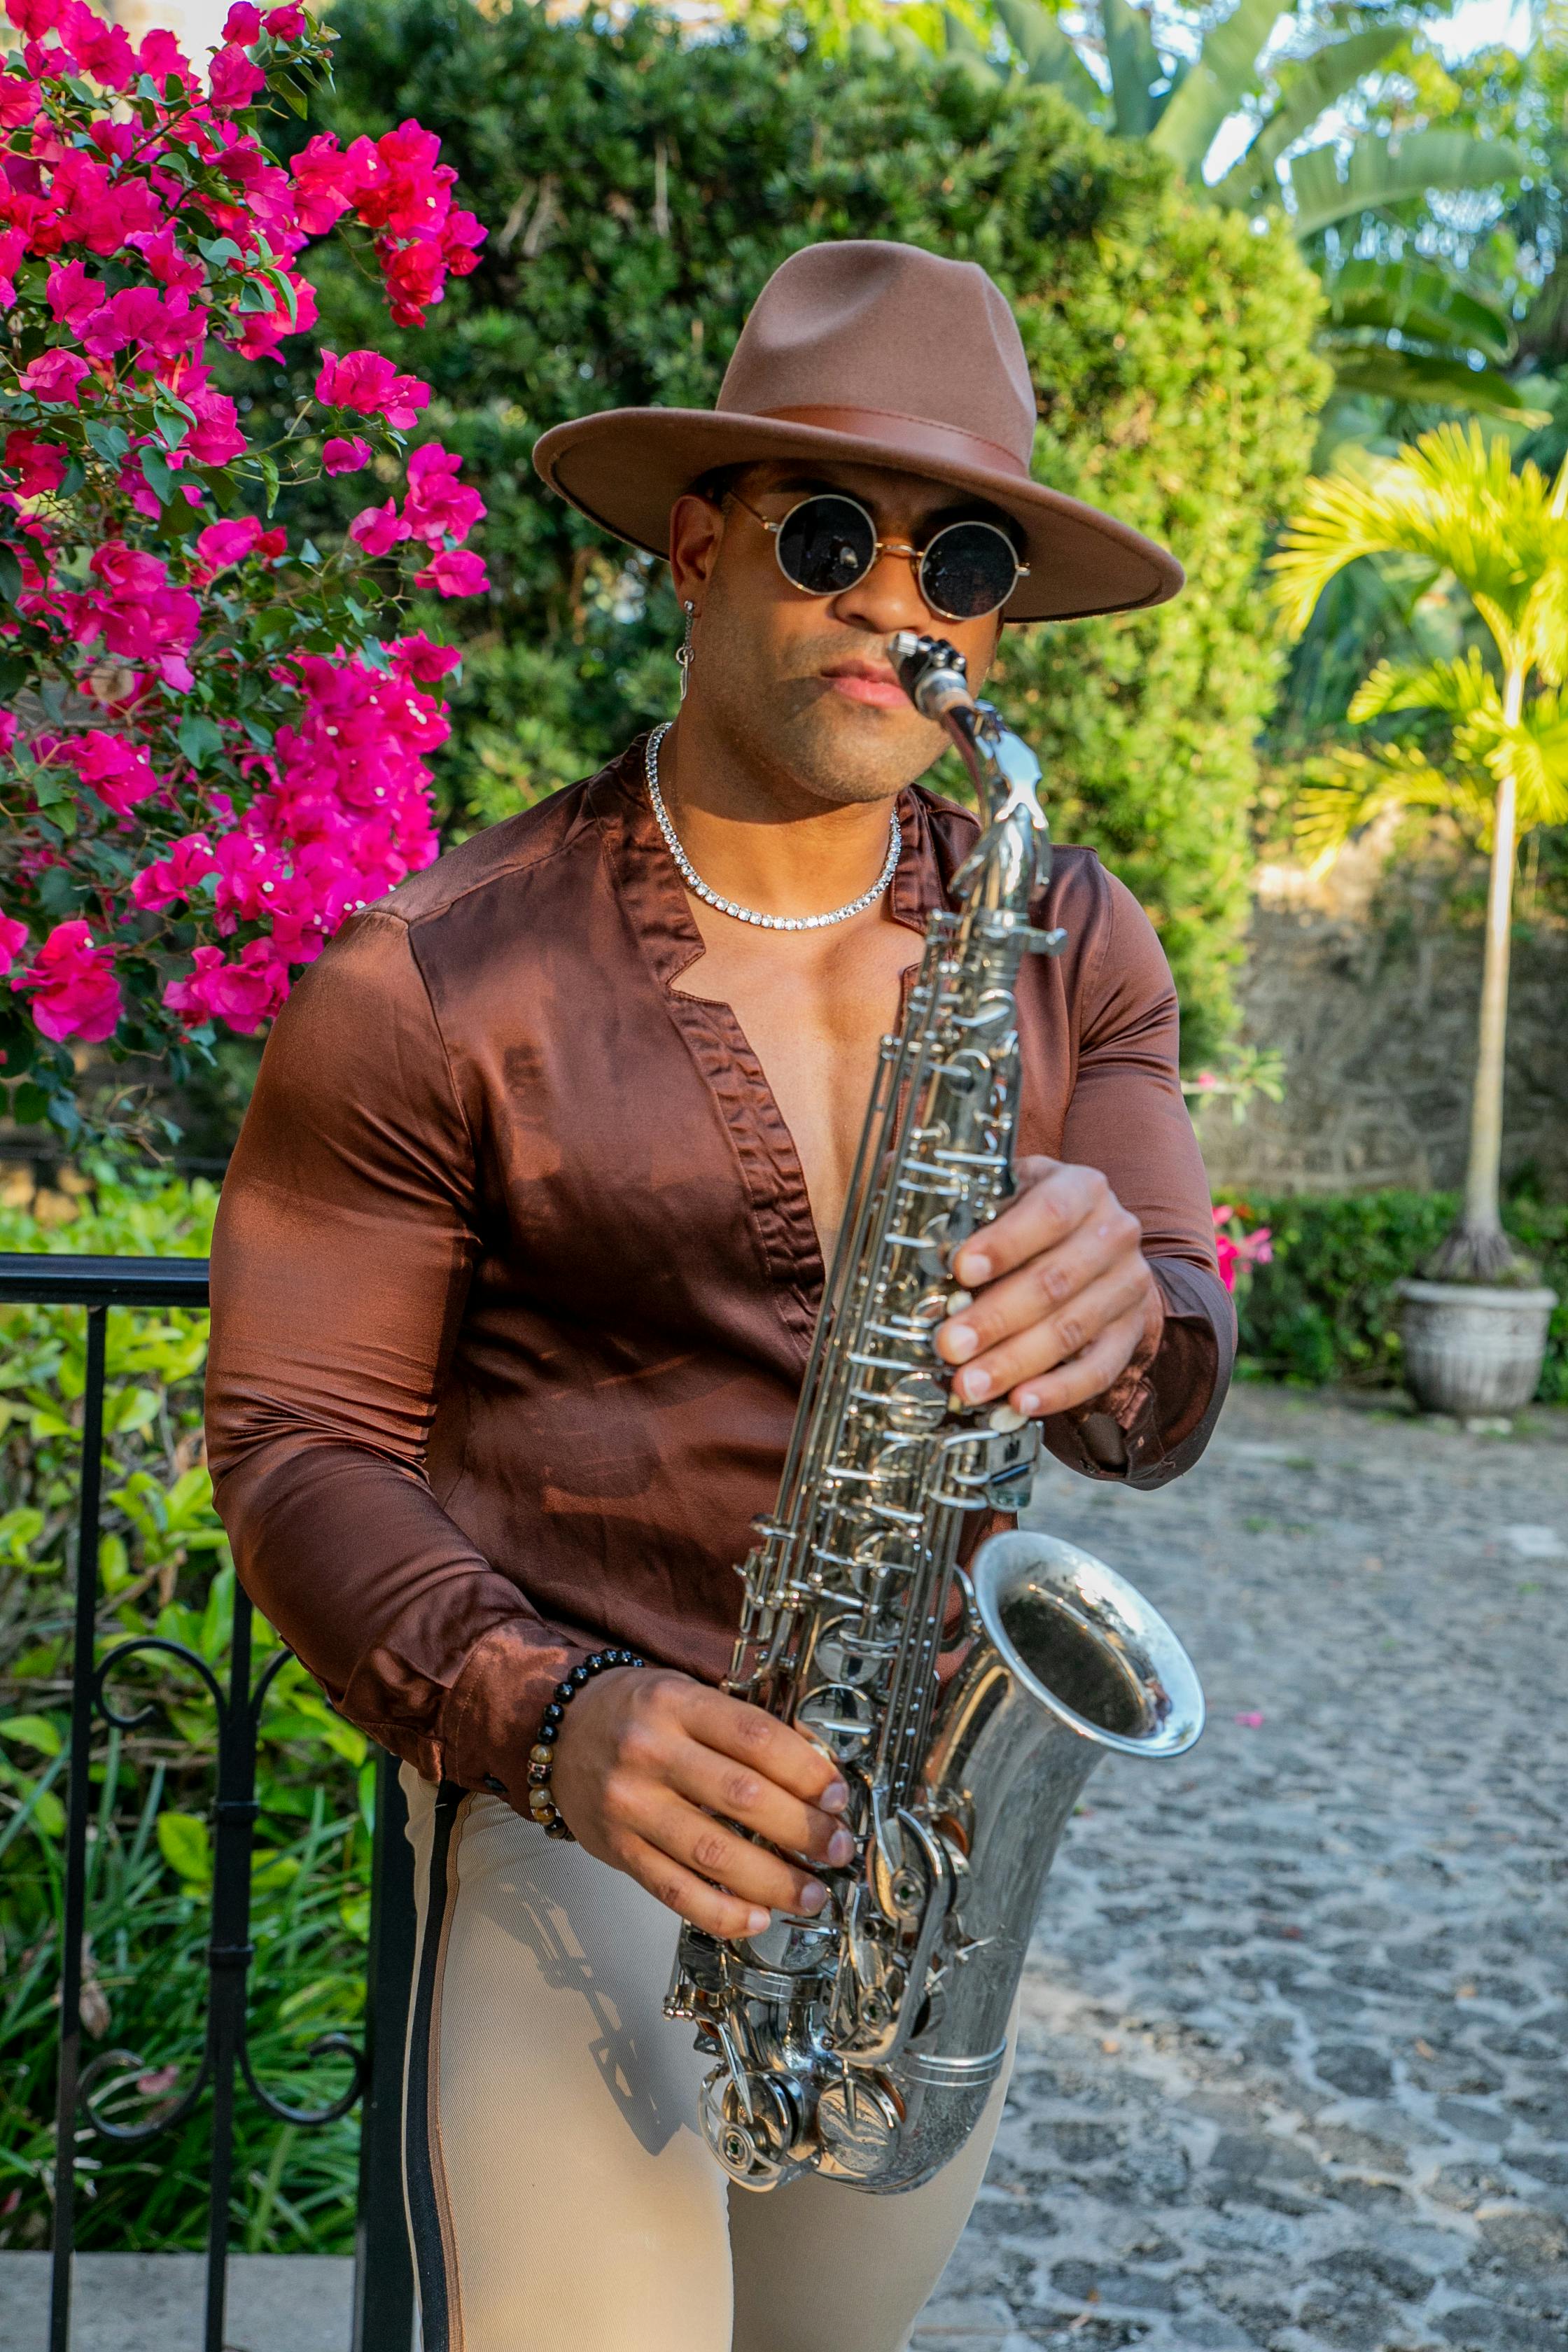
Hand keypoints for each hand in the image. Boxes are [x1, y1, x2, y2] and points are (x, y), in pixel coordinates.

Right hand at [547, 1666, 855, 1939]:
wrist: (558, 1729)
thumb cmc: (635, 1712)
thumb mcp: (686, 1693)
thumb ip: (739, 1727)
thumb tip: (814, 1771)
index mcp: (676, 1703)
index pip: (755, 1737)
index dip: (806, 1771)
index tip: (837, 1796)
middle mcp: (651, 1752)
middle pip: (742, 1797)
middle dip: (803, 1830)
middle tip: (838, 1849)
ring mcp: (631, 1805)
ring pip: (712, 1853)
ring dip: (773, 1881)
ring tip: (811, 1894)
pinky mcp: (617, 1850)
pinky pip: (674, 1891)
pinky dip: (721, 1912)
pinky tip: (756, 1918)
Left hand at [934, 1156, 1161, 1419]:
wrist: (1094, 1241)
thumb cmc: (1026, 1217)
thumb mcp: (1005, 1195)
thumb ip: (966, 1208)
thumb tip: (911, 1235)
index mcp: (1080, 1188)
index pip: (1047, 1214)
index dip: (1004, 1244)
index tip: (959, 1269)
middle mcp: (1113, 1232)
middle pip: (1054, 1281)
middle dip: (996, 1319)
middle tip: (949, 1346)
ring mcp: (1127, 1284)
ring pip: (1071, 1329)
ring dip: (1015, 1362)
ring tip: (969, 1386)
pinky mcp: (1131, 1331)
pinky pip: (1099, 1368)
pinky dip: (1059, 1391)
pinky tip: (1021, 1403)